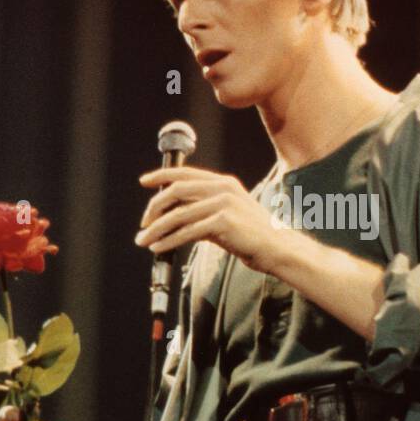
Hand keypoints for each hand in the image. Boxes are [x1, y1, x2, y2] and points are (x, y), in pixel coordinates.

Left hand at [136, 165, 284, 272]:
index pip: (185, 173)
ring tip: (143, 240)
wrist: (275, 247)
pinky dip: (169, 240)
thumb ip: (201, 210)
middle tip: (144, 223)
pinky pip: (187, 232)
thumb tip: (172, 216)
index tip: (144, 181)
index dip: (161, 175)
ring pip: (178, 214)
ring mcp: (223, 204)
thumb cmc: (250, 234)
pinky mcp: (223, 222)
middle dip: (154, 207)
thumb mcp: (226, 214)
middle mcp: (222, 189)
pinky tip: (159, 247)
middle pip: (176, 191)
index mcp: (223, 182)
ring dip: (156, 228)